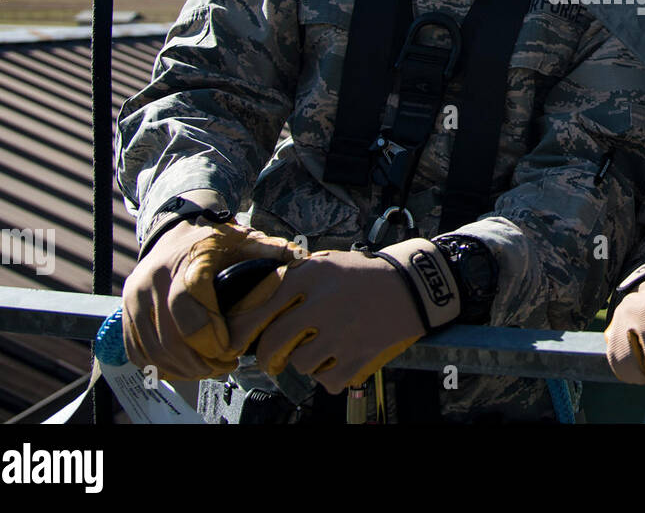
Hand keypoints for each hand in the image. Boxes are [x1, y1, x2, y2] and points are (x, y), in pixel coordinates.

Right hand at [121, 214, 303, 380]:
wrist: (176, 228)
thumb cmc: (216, 240)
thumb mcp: (245, 239)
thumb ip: (273, 250)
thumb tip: (303, 259)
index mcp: (187, 265)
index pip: (192, 315)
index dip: (212, 340)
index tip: (231, 350)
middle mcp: (154, 280)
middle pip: (172, 338)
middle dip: (200, 361)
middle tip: (224, 367)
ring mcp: (135, 297)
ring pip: (154, 348)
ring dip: (182, 368)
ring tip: (208, 369)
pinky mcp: (125, 310)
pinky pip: (138, 349)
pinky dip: (160, 365)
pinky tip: (184, 367)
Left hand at [226, 239, 460, 393]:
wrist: (412, 286)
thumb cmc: (363, 275)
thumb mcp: (326, 264)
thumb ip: (292, 280)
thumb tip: (254, 305)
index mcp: (310, 277)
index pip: (260, 307)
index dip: (240, 330)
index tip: (232, 343)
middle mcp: (321, 304)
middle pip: (273, 343)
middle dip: (267, 357)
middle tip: (272, 360)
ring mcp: (340, 332)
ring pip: (300, 364)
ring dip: (305, 362)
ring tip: (319, 351)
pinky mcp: (359, 354)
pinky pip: (328, 380)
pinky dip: (330, 376)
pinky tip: (338, 361)